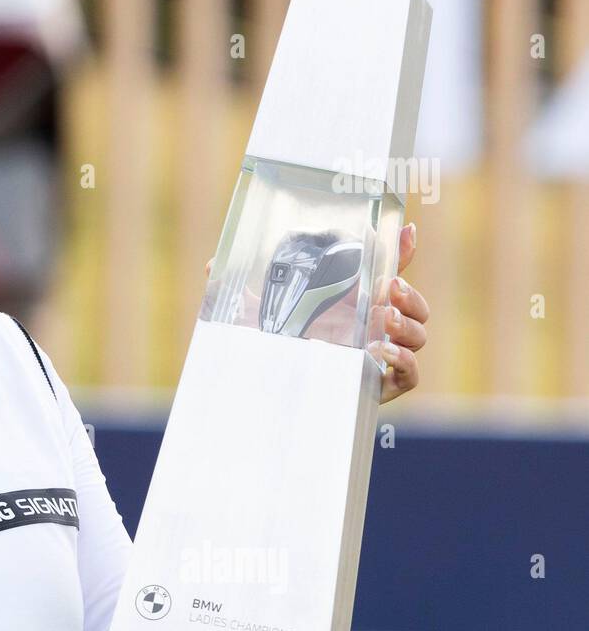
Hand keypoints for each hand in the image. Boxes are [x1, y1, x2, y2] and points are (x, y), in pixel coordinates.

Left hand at [203, 222, 428, 404]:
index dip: (401, 251)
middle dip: (410, 294)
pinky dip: (405, 361)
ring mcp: (379, 358)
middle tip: (389, 288)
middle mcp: (371, 329)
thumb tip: (211, 264)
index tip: (405, 231)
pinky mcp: (379, 387)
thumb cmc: (269, 353)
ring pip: (419, 335)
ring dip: (408, 323)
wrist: (269, 399)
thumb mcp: (254, 318)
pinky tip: (382, 351)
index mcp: (351, 304)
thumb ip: (237, 291)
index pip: (388, 273)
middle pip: (415, 306)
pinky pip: (410, 375)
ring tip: (384, 318)